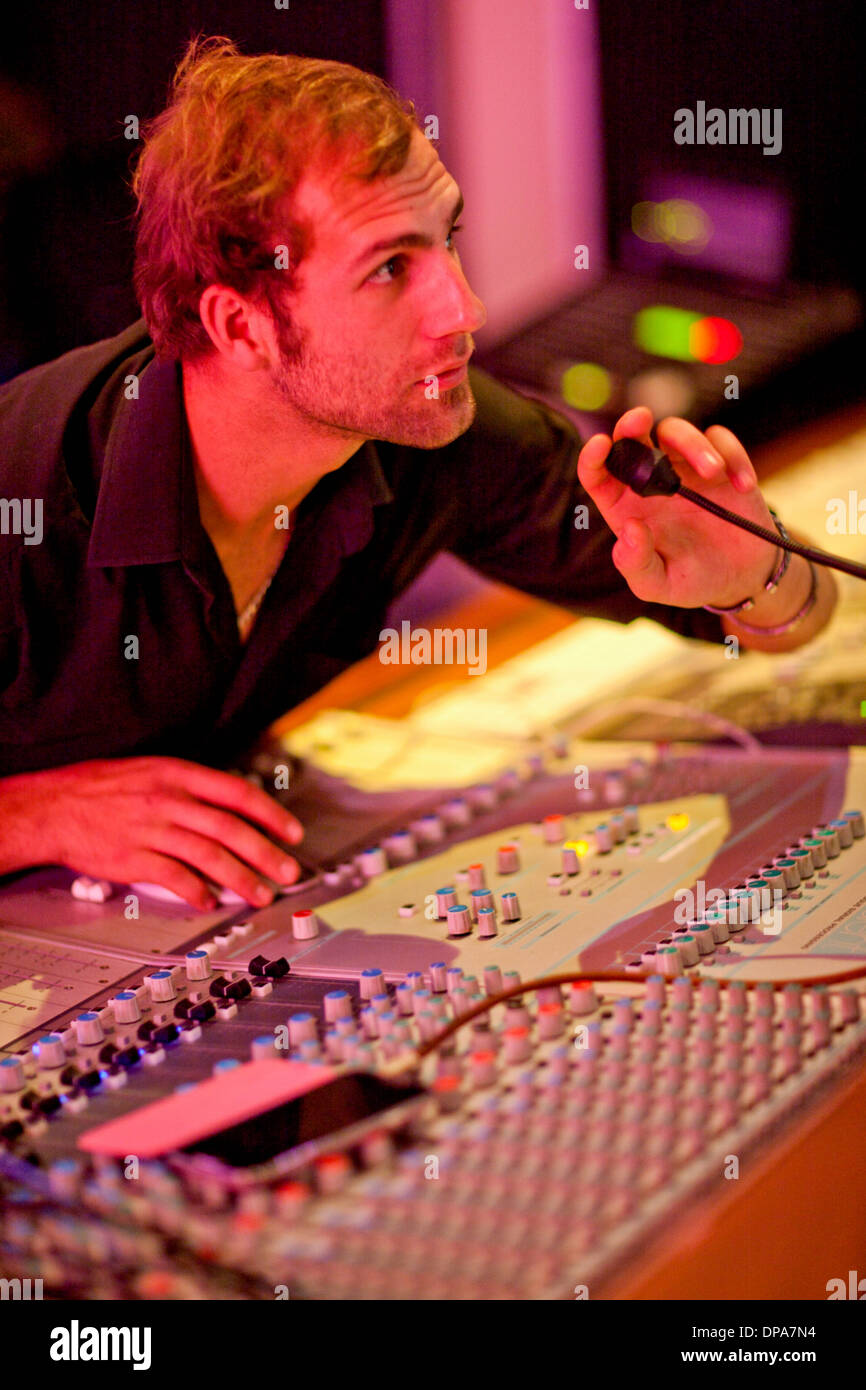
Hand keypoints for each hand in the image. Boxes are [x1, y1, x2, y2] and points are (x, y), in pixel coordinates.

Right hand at [37, 756, 303, 910]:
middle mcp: (169, 800)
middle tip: (288, 872)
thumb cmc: (102, 788)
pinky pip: (176, 878)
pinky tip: (211, 901)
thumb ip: (190, 787)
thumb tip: (231, 806)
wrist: (54, 807)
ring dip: (241, 879)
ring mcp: (152, 830)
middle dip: (266, 854)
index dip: (271, 814)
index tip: (292, 833)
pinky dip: (198, 891)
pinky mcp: (135, 859)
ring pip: (210, 856)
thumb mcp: (152, 771)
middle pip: (231, 829)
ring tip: (260, 894)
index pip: (237, 794)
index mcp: (178, 775)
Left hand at [577, 407, 778, 608]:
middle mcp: (650, 481)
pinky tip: (743, 486)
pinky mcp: (720, 463)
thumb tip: (628, 529)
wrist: (742, 577)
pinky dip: (733, 455)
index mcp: (626, 507)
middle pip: (633, 439)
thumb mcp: (659, 585)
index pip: (598, 475)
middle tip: (640, 418)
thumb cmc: (692, 579)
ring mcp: (684, 468)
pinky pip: (721, 440)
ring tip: (713, 473)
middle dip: (631, 424)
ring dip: (693, 444)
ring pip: (676, 432)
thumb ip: (637, 565)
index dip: (592, 456)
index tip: (598, 444)